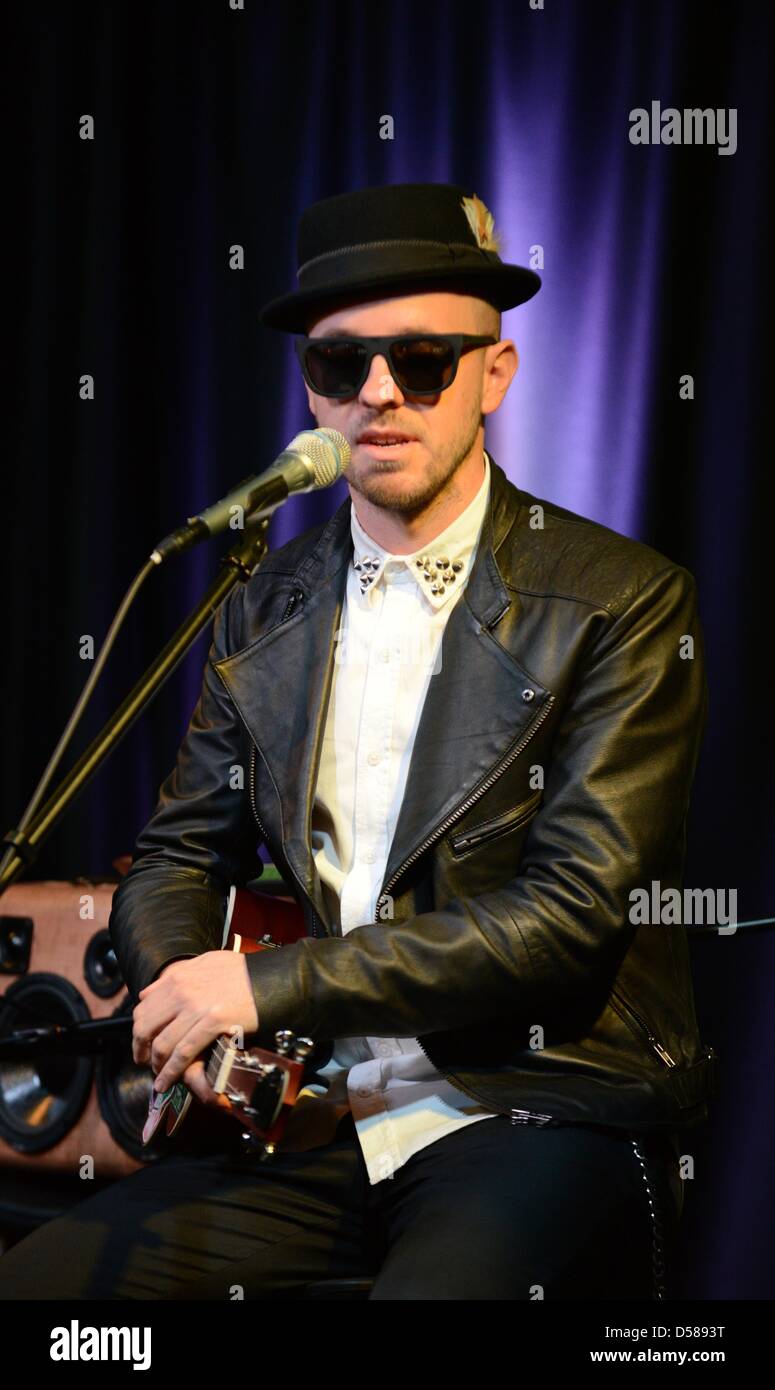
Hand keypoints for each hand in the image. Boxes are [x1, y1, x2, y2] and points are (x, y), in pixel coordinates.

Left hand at [133, 951, 258, 1093]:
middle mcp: (182, 991)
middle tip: (144, 1062)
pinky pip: (184, 1052)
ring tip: (158, 1076)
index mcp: (178, 976)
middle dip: (141, 1050)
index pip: (142, 1008)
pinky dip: (171, 1072)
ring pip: (162, 1044)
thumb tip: (148, 993)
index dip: (138, 1030)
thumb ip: (175, 976)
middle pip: (146, 1028)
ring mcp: (196, 1008)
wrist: (270, 977)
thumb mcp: (204, 962)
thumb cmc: (241, 971)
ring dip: (156, 1065)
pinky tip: (166, 1082)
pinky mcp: (213, 1023)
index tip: (142, 1042)